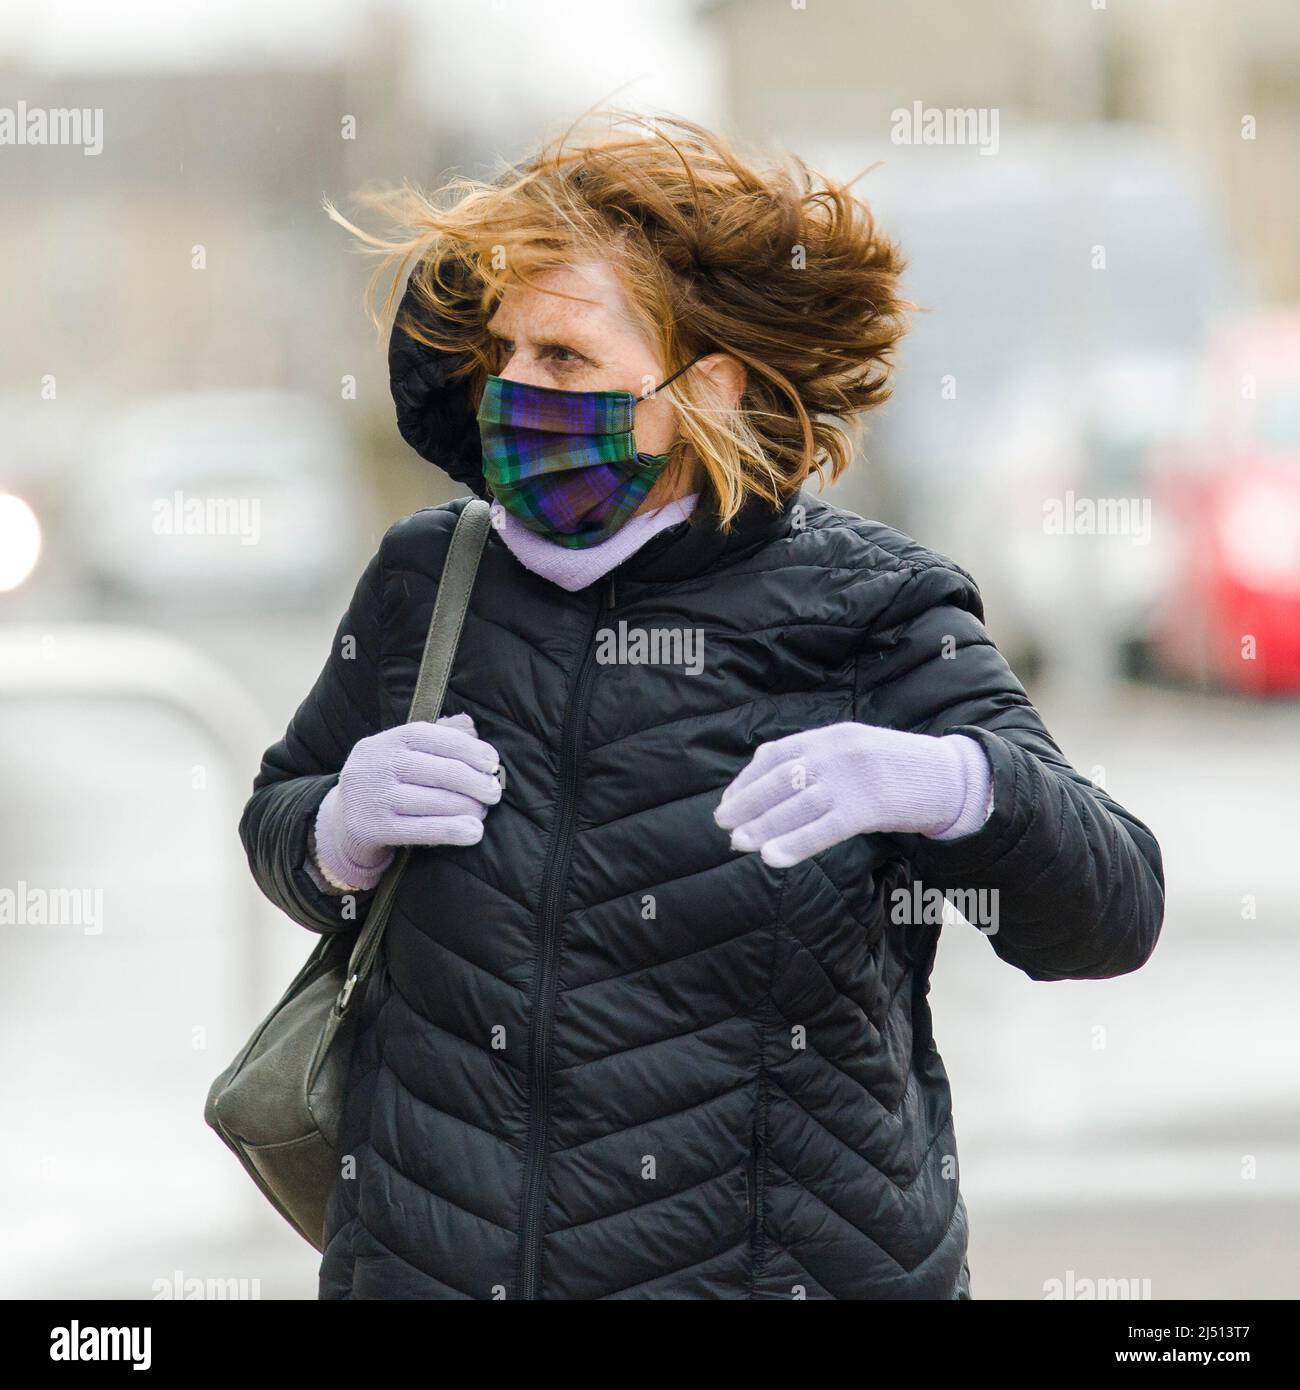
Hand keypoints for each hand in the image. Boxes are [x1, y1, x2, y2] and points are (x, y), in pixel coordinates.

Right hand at [314, 712, 501, 890]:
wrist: (342, 821)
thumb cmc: (387, 781)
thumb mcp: (403, 753)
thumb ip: (437, 736)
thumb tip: (472, 726)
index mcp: (385, 741)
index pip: (431, 737)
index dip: (467, 748)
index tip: (492, 762)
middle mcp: (375, 765)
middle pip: (438, 771)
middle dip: (475, 782)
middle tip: (495, 792)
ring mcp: (371, 798)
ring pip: (433, 801)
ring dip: (468, 807)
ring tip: (484, 811)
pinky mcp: (371, 828)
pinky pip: (421, 829)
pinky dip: (453, 831)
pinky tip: (474, 832)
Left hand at [713, 722, 990, 868]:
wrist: (953, 777)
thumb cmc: (898, 770)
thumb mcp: (856, 752)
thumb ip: (819, 763)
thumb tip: (775, 789)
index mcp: (831, 736)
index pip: (775, 754)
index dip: (747, 779)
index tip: (728, 800)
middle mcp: (837, 752)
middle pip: (780, 780)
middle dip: (747, 803)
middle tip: (722, 824)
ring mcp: (853, 778)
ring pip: (796, 805)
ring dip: (762, 826)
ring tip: (738, 843)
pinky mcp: (870, 806)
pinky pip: (825, 828)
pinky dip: (795, 843)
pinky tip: (772, 858)